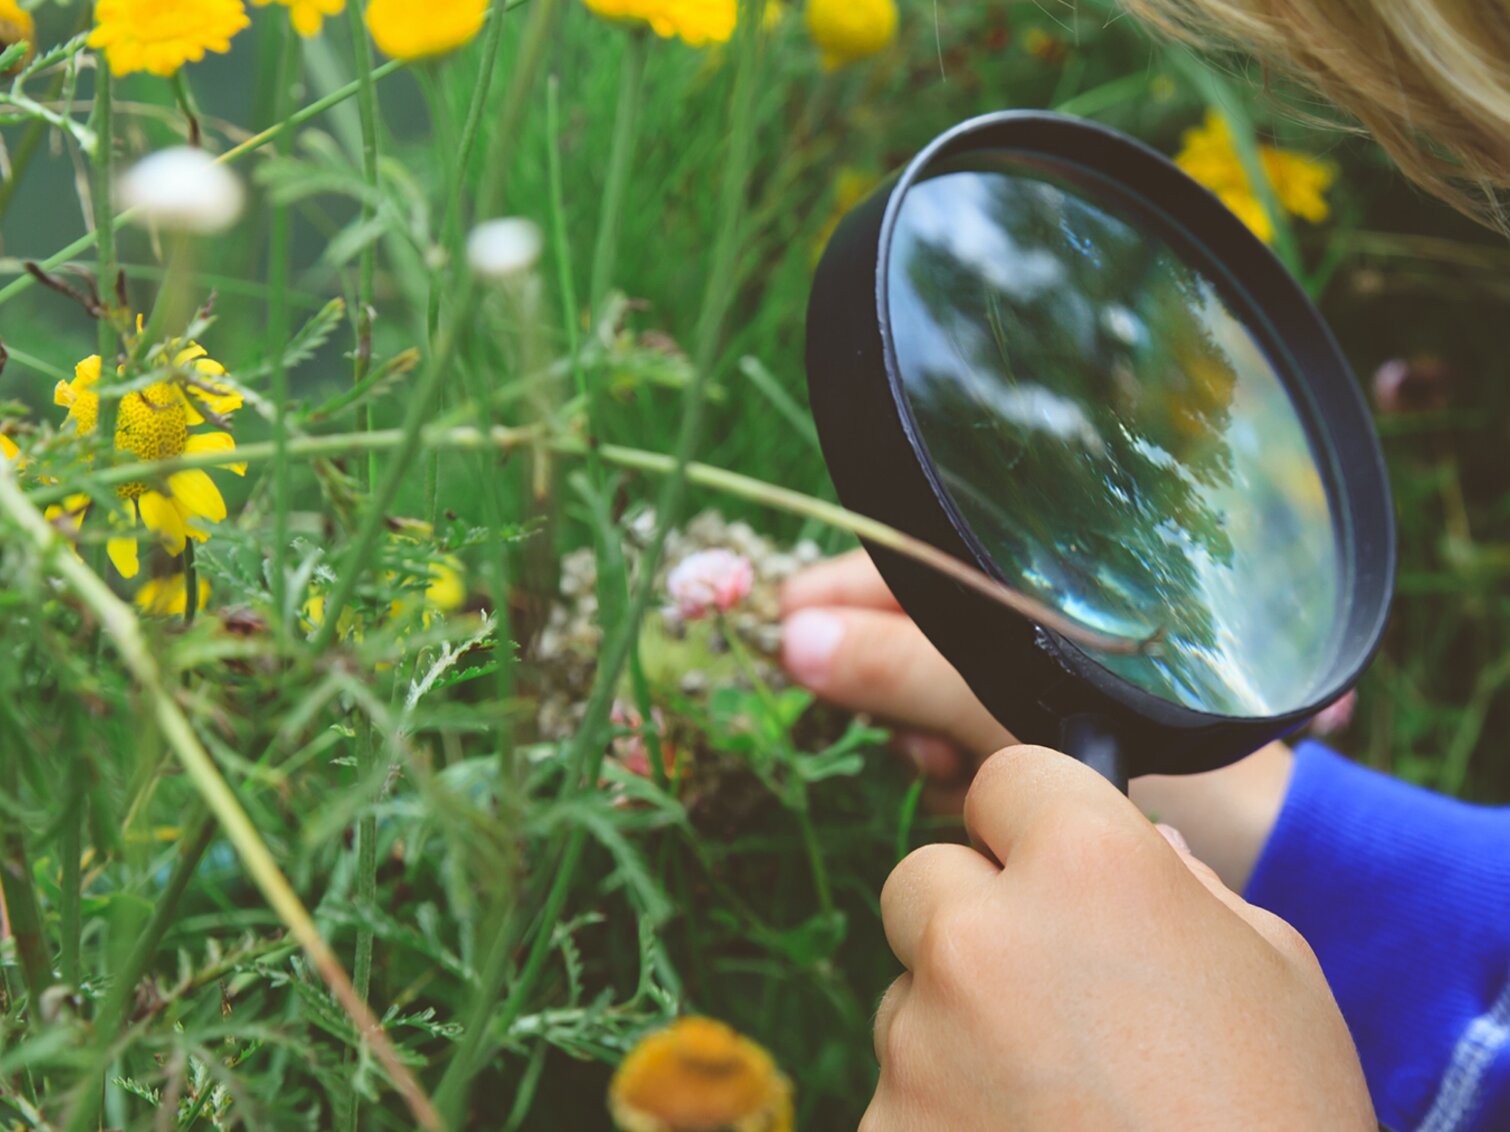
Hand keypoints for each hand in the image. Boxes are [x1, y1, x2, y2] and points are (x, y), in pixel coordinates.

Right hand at [780, 550, 1292, 891]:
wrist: (1235, 836)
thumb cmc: (1141, 744)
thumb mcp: (1004, 699)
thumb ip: (901, 667)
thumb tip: (790, 641)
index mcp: (1018, 580)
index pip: (897, 564)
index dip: (832, 591)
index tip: (780, 629)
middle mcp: (1010, 623)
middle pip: (895, 635)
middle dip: (888, 686)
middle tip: (905, 726)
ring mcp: (1012, 679)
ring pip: (914, 698)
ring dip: (921, 738)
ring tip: (955, 765)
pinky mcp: (1017, 735)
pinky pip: (945, 744)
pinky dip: (950, 771)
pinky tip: (974, 786)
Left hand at [865, 745, 1374, 1131]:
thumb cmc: (1277, 1125)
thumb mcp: (1277, 981)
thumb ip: (1188, 892)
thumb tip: (1137, 848)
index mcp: (1087, 869)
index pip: (1004, 778)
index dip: (1030, 819)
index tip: (1047, 857)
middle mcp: (981, 936)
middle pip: (924, 878)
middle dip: (972, 916)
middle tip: (1046, 990)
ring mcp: (918, 1042)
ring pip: (908, 992)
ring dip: (957, 1023)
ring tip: (1055, 1100)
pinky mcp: (882, 1128)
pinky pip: (899, 1091)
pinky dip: (944, 1113)